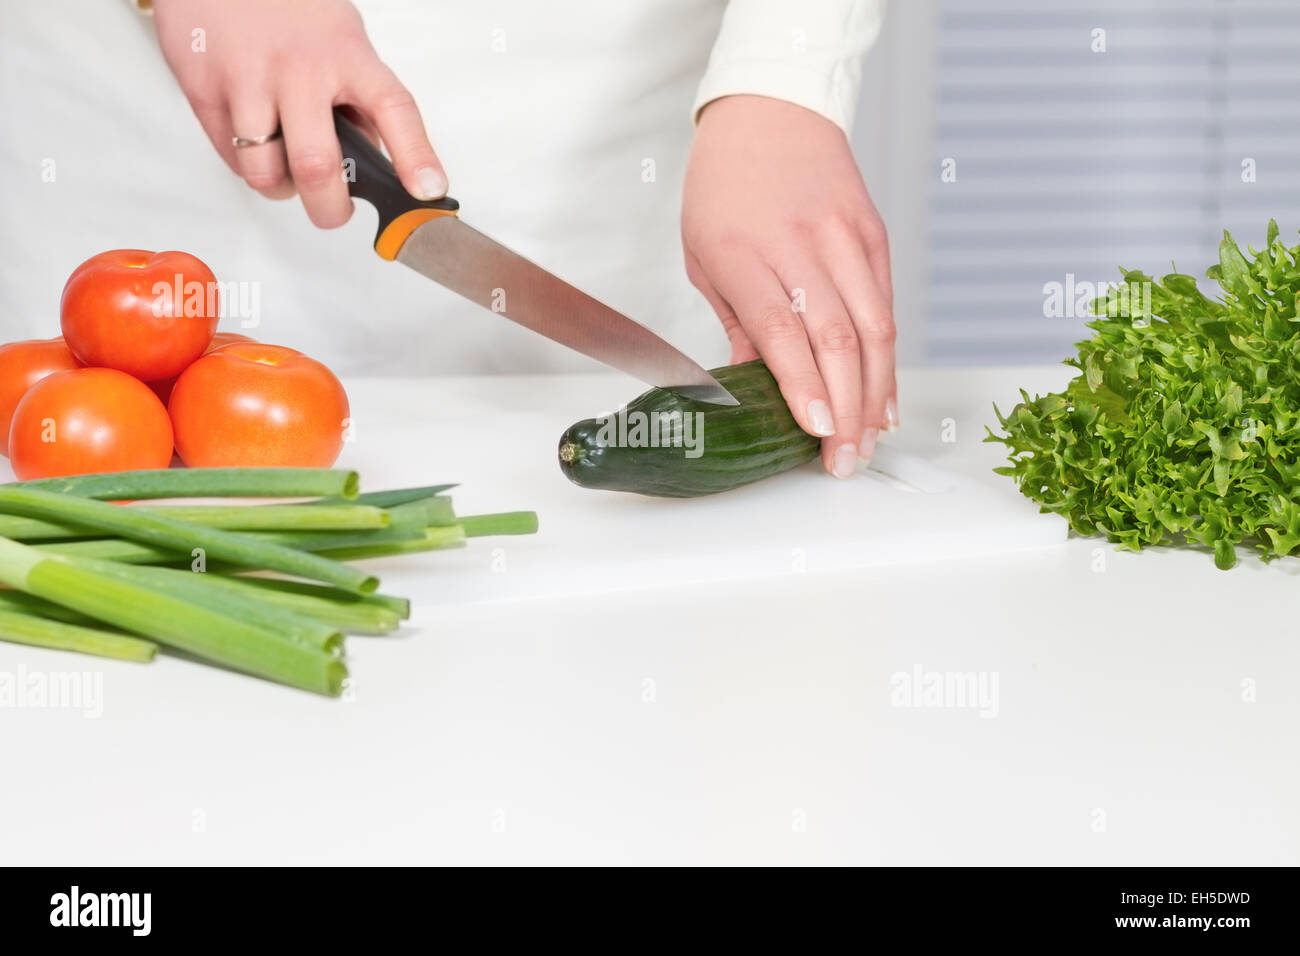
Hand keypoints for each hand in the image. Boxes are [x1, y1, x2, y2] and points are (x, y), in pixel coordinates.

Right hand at [153, 0, 446, 226]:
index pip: (394, 108)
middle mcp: (300, 69)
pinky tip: (256, 139)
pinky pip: (232, 159)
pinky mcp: (205, 91)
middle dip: (330, 209)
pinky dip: (248, 165)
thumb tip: (372, 159)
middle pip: (317, 165)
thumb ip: (359, 97)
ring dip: (283, 189)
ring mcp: (249, 81)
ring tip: (288, 170)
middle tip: (336, 211)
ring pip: (266, 173)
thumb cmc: (287, 7)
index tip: (429, 192)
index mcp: (347, 55)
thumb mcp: (341, 39)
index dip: (416, 156)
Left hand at [682, 95, 896, 477]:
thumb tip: (755, 387)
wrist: (771, 108)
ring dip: (875, 394)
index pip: (782, 330)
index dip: (803, 386)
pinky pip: (886, 305)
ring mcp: (843, 237)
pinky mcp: (873, 234)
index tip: (816, 430)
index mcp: (742, 253)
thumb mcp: (703, 254)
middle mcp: (798, 244)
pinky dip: (889, 359)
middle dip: (845, 409)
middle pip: (835, 339)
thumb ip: (734, 322)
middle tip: (844, 460)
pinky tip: (884, 397)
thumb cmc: (724, 186)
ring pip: (873, 328)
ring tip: (870, 442)